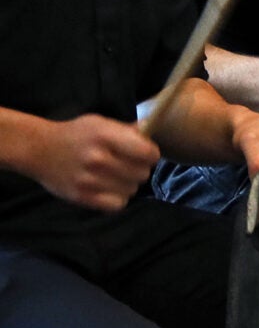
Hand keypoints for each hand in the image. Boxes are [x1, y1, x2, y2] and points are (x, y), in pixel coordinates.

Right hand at [18, 114, 159, 210]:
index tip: (144, 154)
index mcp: (106, 136)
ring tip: (114, 176)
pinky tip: (108, 189)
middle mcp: (98, 159)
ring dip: (127, 184)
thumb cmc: (74, 134)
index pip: (148, 153)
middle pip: (143, 174)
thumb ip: (126, 129)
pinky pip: (117, 205)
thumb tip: (149, 127)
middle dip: (139, 169)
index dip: (150, 154)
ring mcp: (89, 180)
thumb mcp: (100, 123)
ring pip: (132, 190)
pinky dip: (117, 199)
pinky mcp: (82, 197)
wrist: (38, 149)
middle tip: (127, 165)